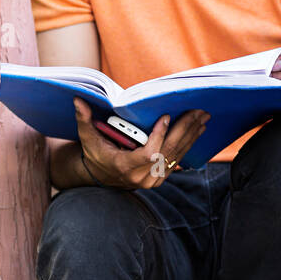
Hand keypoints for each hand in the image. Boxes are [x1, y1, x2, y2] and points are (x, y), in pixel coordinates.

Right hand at [73, 97, 208, 189]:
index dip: (159, 136)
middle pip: (168, 152)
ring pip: (176, 155)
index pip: (148, 154)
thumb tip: (78, 100)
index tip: (167, 116)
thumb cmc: (95, 154)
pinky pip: (178, 159)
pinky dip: (189, 142)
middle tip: (197, 111)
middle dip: (184, 130)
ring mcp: (154, 179)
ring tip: (203, 116)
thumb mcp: (88, 138)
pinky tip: (198, 128)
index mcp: (124, 167)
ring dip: (191, 134)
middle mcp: (141, 177)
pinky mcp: (161, 177)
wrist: (101, 176)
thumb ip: (84, 120)